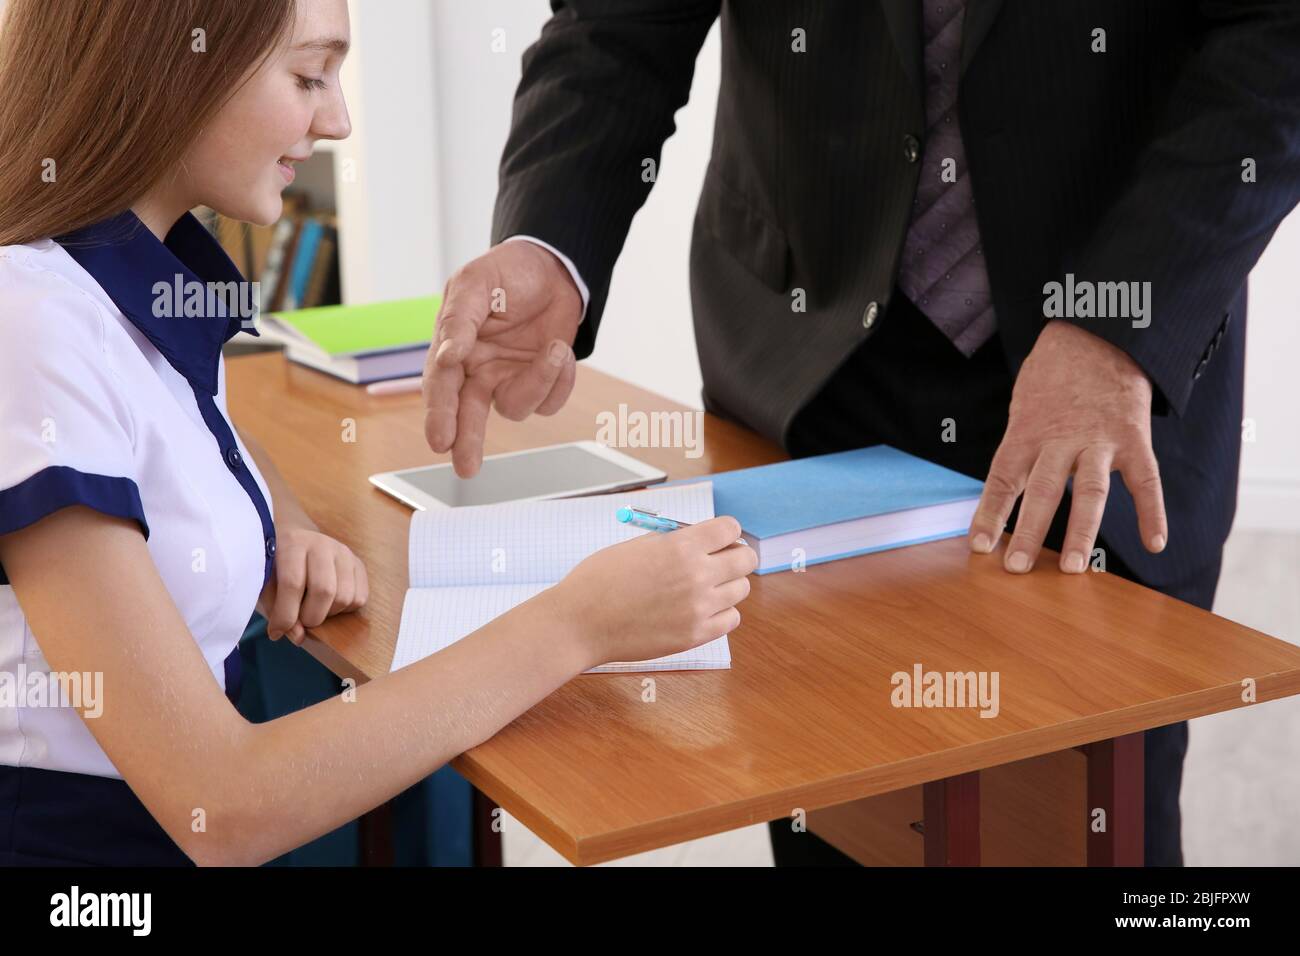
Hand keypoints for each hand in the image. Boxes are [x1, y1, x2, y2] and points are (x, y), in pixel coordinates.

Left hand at [257, 527, 368, 644]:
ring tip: (315, 610)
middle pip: (324, 590)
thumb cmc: (277, 568)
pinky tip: (330, 604)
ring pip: (345, 597)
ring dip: (329, 614)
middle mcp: (322, 544)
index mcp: (293, 543)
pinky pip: (360, 597)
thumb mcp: (266, 587)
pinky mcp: (358, 564)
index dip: (285, 614)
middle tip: (301, 621)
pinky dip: (345, 610)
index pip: (292, 583)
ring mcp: (344, 553)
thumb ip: (277, 611)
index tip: (276, 631)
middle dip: (311, 617)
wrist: (296, 544)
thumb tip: (299, 637)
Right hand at [423, 241, 582, 477]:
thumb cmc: (505, 273)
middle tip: (465, 466)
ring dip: (539, 382)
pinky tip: (559, 349)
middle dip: (466, 442)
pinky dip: (560, 378)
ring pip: (516, 407)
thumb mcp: (475, 283)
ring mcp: (509, 379)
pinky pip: (549, 400)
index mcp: (452, 349)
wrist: (553, 268)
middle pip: (468, 416)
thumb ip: (459, 320)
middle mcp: (477, 371)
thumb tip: (448, 355)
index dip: (439, 415)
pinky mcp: (540, 382)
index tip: (440, 439)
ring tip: (553, 348)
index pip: (441, 386)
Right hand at [544, 517, 757, 668]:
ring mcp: (698, 608)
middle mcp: (696, 576)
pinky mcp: (695, 636)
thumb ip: (674, 543)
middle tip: (719, 561)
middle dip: (734, 556)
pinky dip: (721, 613)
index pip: (730, 528)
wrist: (579, 623)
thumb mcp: (637, 546)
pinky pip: (731, 619)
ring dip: (727, 585)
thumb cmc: (599, 581)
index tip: (718, 538)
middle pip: (745, 559)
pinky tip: (700, 609)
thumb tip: (702, 541)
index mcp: (681, 546)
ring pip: (741, 590)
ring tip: (703, 588)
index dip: (725, 531)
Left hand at [968, 320, 1167, 573]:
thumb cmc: (1053, 373)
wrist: (1098, 330)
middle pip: (1043, 490)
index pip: (1003, 478)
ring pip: (1090, 491)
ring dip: (1082, 531)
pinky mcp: (1134, 437)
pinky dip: (1153, 512)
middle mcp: (1061, 438)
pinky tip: (1155, 543)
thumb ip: (1020, 445)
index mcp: (1027, 430)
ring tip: (1074, 567)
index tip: (979, 546)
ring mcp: (1100, 439)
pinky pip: (1146, 480)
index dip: (990, 513)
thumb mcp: (1023, 403)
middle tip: (1017, 568)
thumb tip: (1005, 491)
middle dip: (1028, 532)